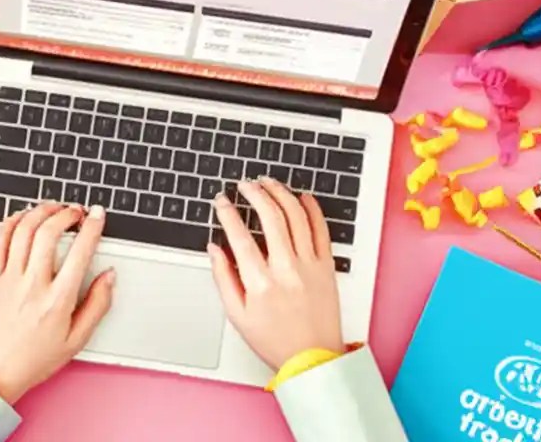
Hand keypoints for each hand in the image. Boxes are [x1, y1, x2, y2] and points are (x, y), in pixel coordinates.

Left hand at [0, 203, 115, 403]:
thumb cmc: (33, 360)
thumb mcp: (76, 340)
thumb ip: (97, 305)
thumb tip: (109, 277)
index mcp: (57, 301)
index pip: (79, 252)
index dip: (92, 227)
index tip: (97, 216)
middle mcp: (32, 285)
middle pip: (48, 233)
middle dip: (66, 213)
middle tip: (76, 211)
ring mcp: (9, 280)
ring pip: (23, 230)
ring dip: (41, 211)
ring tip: (53, 208)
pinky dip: (12, 222)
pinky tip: (22, 217)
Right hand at [207, 178, 343, 369]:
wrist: (312, 358)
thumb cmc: (275, 340)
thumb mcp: (237, 315)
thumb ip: (223, 278)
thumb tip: (214, 249)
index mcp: (260, 283)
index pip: (240, 236)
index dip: (228, 213)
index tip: (221, 201)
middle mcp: (286, 270)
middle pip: (271, 217)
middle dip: (255, 194)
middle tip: (245, 185)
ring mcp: (309, 265)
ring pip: (296, 216)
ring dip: (281, 194)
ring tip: (269, 183)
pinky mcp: (326, 266)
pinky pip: (321, 229)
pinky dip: (312, 208)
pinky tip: (302, 197)